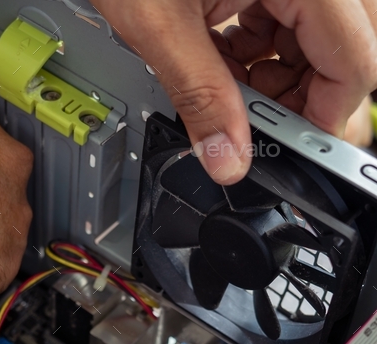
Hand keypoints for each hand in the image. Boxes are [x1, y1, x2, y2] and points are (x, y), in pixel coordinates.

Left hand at [95, 0, 376, 182]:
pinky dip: (268, 38)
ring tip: (230, 78)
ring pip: (327, 30)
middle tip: (255, 117)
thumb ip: (200, 96)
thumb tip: (226, 158)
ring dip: (284, 68)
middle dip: (304, 92)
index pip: (356, 64)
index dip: (323, 118)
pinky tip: (227, 46)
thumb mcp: (159, 23)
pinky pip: (299, 6)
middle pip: (349, 46)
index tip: (288, 149)